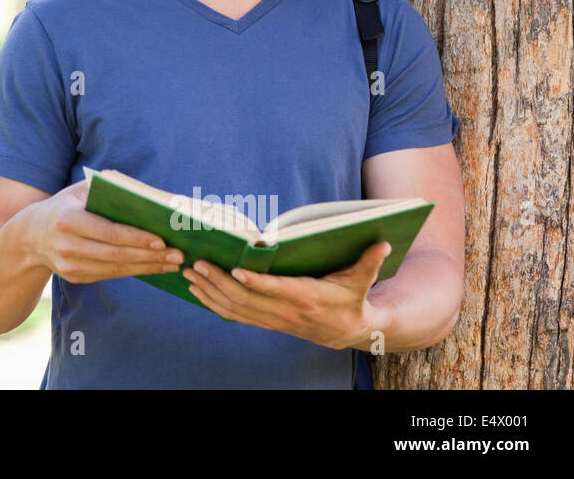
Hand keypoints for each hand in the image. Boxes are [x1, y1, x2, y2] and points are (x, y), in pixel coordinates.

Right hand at [22, 179, 186, 283]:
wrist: (31, 235)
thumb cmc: (64, 206)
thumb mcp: (77, 191)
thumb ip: (105, 190)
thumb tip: (145, 197)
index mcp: (67, 219)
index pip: (108, 232)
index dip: (136, 238)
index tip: (162, 240)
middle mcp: (66, 245)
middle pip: (116, 254)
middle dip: (150, 256)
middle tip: (178, 256)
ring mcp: (69, 266)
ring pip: (115, 269)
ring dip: (147, 267)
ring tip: (172, 263)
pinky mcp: (75, 277)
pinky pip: (110, 275)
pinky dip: (134, 271)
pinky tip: (153, 267)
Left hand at [181, 241, 392, 349]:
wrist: (349, 331)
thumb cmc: (352, 298)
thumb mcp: (362, 280)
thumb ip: (369, 261)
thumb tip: (384, 241)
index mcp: (307, 297)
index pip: (277, 289)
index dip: (256, 282)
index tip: (236, 269)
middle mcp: (287, 311)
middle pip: (247, 299)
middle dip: (218, 282)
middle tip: (196, 264)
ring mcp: (274, 319)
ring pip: (236, 309)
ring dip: (210, 292)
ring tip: (189, 274)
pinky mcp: (267, 322)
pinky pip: (235, 316)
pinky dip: (214, 304)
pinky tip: (197, 291)